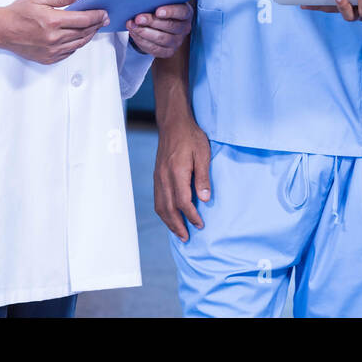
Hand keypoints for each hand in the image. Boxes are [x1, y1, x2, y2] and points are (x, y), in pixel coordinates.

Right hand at [0, 0, 107, 63]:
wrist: (1, 30)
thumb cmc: (18, 13)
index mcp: (52, 22)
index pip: (84, 19)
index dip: (97, 15)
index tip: (104, 12)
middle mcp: (53, 38)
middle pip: (84, 32)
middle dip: (96, 24)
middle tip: (103, 18)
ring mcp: (51, 50)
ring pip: (79, 43)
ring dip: (89, 35)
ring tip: (94, 26)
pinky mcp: (48, 58)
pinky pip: (69, 52)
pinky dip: (77, 44)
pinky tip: (78, 36)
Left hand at [126, 2, 194, 57]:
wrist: (158, 23)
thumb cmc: (159, 8)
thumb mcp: (161, 0)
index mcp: (186, 13)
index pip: (181, 12)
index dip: (170, 12)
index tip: (157, 11)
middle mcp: (184, 28)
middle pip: (170, 26)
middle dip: (152, 22)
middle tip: (138, 18)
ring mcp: (177, 41)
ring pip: (162, 39)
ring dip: (144, 32)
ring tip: (132, 25)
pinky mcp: (168, 51)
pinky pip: (155, 49)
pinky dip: (142, 41)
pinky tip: (134, 33)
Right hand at [153, 116, 210, 239]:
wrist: (173, 124)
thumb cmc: (191, 136)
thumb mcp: (203, 154)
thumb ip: (203, 177)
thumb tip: (205, 199)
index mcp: (176, 172)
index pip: (182, 202)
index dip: (191, 216)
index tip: (200, 225)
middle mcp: (164, 177)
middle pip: (168, 208)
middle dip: (177, 226)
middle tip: (186, 238)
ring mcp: (158, 177)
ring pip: (160, 206)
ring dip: (168, 222)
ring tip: (178, 232)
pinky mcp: (157, 176)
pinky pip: (157, 199)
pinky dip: (163, 211)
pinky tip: (170, 216)